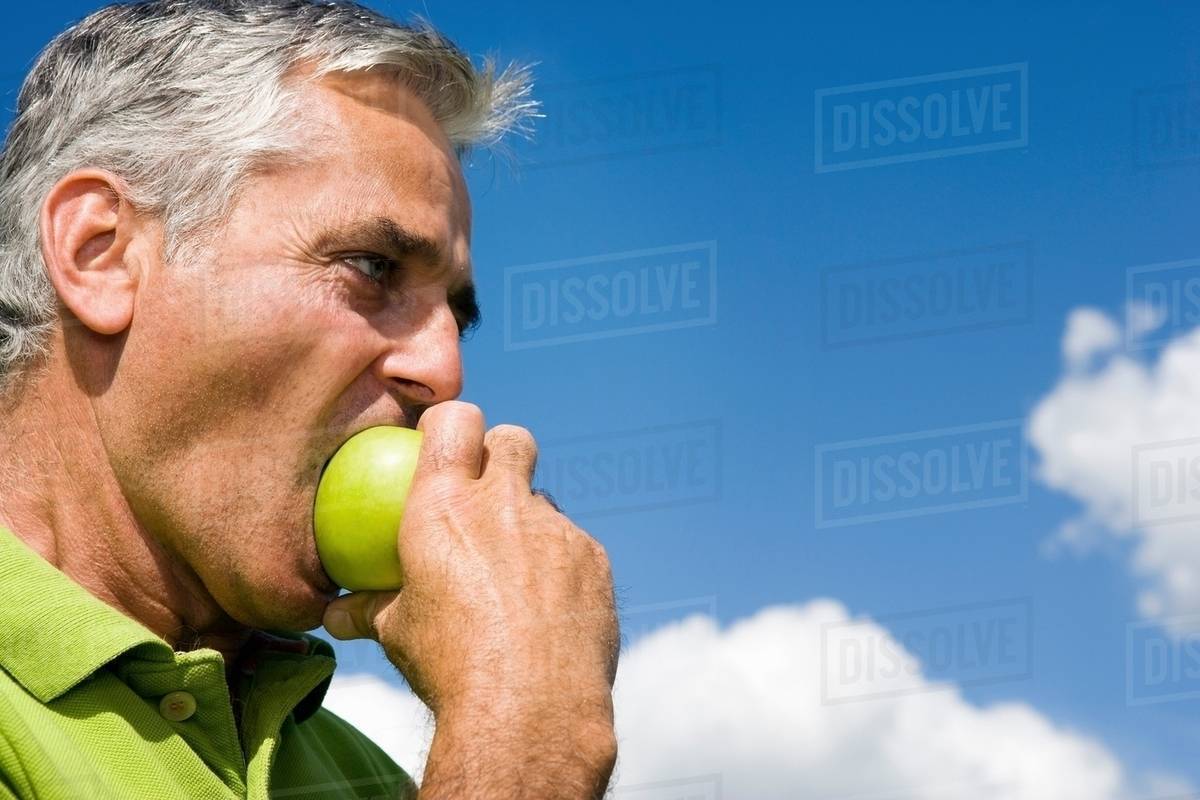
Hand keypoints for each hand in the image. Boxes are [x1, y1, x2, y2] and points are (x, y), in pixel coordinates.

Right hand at [322, 401, 618, 797]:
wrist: (528, 711)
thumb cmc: (450, 668)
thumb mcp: (397, 635)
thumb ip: (369, 609)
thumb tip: (334, 614)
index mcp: (444, 507)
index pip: (455, 421)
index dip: (453, 425)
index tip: (448, 445)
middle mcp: (504, 504)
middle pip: (513, 440)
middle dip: (503, 453)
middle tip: (491, 491)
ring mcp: (556, 528)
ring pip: (545, 503)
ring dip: (530, 524)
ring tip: (517, 578)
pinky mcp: (594, 558)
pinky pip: (574, 547)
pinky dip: (561, 568)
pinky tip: (549, 613)